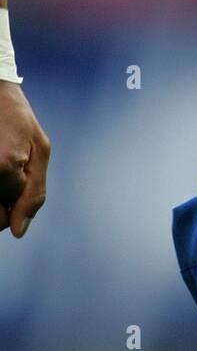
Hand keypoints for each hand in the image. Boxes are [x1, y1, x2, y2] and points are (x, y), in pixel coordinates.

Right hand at [0, 80, 49, 237]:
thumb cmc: (17, 118)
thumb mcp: (39, 149)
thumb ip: (34, 193)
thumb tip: (18, 231)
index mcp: (2, 168)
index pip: (8, 214)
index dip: (16, 195)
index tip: (16, 163)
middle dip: (0, 202)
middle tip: (5, 164)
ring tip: (1, 161)